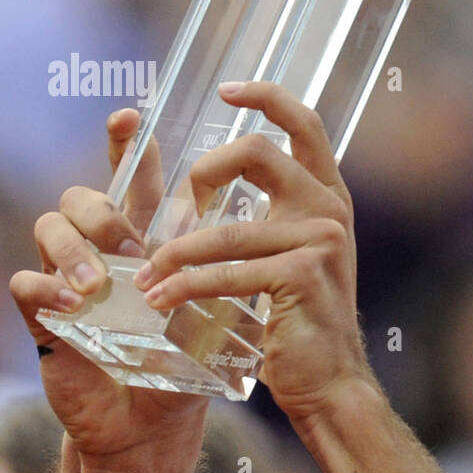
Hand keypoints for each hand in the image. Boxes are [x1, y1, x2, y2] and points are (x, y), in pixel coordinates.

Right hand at [9, 109, 206, 457]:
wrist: (156, 418)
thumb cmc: (187, 356)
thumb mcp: (214, 302)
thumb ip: (226, 263)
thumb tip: (270, 221)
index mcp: (143, 236)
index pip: (131, 178)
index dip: (126, 144)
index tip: (130, 116)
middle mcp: (101, 249)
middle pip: (83, 195)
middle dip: (103, 211)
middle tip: (132, 246)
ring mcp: (68, 278)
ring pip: (48, 227)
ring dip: (74, 250)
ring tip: (101, 283)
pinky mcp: (44, 315)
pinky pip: (26, 282)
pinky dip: (46, 288)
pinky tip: (74, 304)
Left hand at [131, 80, 372, 425]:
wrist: (329, 382)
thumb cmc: (300, 321)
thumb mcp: (294, 254)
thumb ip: (273, 216)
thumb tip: (217, 180)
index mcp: (328, 195)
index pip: (305, 124)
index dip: (267, 96)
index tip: (227, 91)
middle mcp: (329, 209)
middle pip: (258, 153)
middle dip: (206, 171)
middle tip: (182, 204)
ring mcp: (320, 240)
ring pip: (226, 229)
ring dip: (175, 253)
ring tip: (143, 277)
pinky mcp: (302, 276)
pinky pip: (226, 273)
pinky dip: (185, 287)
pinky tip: (161, 301)